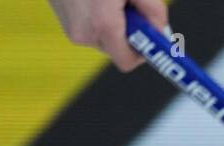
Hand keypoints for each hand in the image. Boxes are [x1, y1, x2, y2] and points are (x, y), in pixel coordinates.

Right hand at [49, 0, 168, 71]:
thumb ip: (154, 12)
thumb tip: (162, 32)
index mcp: (103, 26)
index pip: (127, 61)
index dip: (142, 52)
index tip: (150, 38)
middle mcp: (82, 32)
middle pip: (116, 48)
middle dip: (128, 32)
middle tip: (129, 6)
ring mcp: (68, 25)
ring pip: (102, 36)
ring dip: (112, 21)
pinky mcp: (61, 16)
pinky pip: (88, 24)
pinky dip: (97, 13)